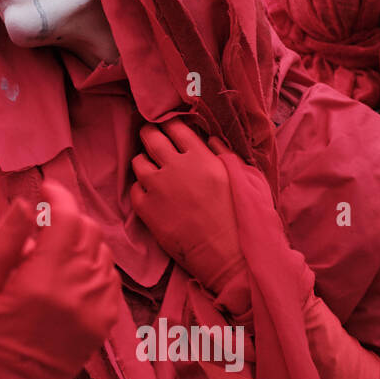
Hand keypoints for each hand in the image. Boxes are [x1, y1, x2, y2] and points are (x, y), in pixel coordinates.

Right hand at [0, 181, 121, 378]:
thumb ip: (3, 242)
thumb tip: (25, 204)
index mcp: (44, 282)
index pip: (67, 219)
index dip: (57, 196)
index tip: (44, 189)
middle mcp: (78, 294)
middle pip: (88, 231)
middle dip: (68, 216)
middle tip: (44, 217)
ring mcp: (96, 311)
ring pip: (102, 253)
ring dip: (81, 239)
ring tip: (53, 244)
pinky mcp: (103, 325)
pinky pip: (109, 279)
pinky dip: (93, 265)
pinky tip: (68, 271)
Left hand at [129, 118, 244, 294]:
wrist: (229, 255)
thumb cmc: (242, 217)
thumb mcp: (245, 178)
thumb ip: (225, 154)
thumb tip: (208, 138)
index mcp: (201, 157)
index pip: (175, 126)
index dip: (168, 123)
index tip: (166, 125)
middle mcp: (176, 167)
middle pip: (150, 137)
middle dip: (148, 133)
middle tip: (150, 136)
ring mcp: (158, 188)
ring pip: (138, 162)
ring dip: (144, 162)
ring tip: (152, 168)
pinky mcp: (147, 210)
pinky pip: (134, 189)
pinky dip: (141, 189)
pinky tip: (152, 194)